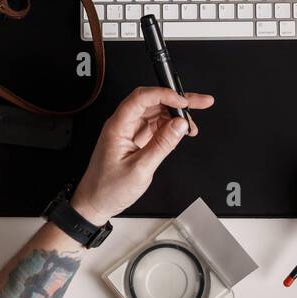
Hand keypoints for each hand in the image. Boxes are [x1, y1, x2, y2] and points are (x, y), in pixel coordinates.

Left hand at [70, 87, 214, 226]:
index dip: (164, 95)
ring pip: (156, 113)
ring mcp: (130, 131)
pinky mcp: (136, 139)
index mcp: (118, 126)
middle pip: (153, 102)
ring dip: (176, 115)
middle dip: (178, 100)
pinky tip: (181, 133)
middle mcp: (124, 124)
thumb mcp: (140, 169)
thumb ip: (162, 145)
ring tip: (192, 125)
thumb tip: (179, 125)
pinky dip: (170, 127)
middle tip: (201, 102)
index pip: (141, 98)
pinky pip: (156, 126)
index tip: (183, 101)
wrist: (95, 203)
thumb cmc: (108, 189)